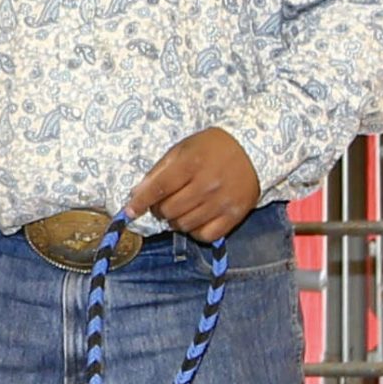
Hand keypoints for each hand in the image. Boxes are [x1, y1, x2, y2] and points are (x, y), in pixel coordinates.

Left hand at [125, 126, 259, 240]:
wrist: (253, 149)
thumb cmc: (211, 148)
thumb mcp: (182, 149)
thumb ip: (159, 171)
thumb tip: (136, 194)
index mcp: (192, 164)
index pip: (159, 189)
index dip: (140, 202)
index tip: (129, 211)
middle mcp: (208, 184)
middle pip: (170, 210)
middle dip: (160, 209)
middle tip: (164, 203)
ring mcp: (223, 201)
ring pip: (185, 225)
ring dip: (176, 221)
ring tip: (181, 209)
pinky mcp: (236, 214)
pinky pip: (207, 235)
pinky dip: (196, 231)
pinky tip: (196, 219)